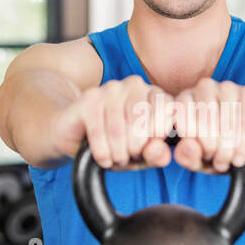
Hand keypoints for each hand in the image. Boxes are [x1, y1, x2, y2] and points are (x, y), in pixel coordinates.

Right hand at [52, 75, 174, 168]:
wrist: (76, 135)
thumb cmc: (116, 144)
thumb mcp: (141, 154)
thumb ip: (157, 154)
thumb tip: (160, 153)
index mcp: (154, 94)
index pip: (168, 109)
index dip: (158, 136)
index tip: (146, 150)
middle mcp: (135, 85)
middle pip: (142, 123)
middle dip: (135, 150)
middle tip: (128, 158)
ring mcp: (111, 88)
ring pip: (119, 130)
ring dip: (117, 154)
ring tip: (115, 159)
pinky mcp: (89, 98)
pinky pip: (99, 132)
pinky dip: (102, 153)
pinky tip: (103, 158)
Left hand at [170, 78, 244, 172]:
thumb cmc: (226, 150)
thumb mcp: (203, 161)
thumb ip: (188, 157)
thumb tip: (186, 146)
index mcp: (187, 99)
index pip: (180, 111)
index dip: (191, 138)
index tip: (202, 155)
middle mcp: (205, 88)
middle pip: (201, 114)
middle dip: (209, 144)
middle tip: (217, 161)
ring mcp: (228, 87)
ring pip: (221, 115)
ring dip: (225, 144)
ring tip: (229, 160)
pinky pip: (242, 119)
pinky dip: (240, 143)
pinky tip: (240, 156)